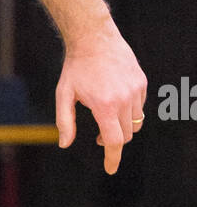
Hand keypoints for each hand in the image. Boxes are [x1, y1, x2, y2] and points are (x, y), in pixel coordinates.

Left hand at [56, 24, 147, 174]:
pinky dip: (129, 111)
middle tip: (98, 138)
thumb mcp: (64, 95)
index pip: (114, 141)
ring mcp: (136, 90)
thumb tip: (65, 144)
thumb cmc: (76, 67)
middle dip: (113, 141)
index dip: (112, 158)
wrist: (94, 37)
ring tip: (106, 117)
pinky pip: (140, 106)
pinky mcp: (142, 82)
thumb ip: (64, 122)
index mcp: (105, 106)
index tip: (110, 169)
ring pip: (135, 122)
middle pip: (125, 135)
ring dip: (122, 126)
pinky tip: (115, 102)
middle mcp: (124, 99)